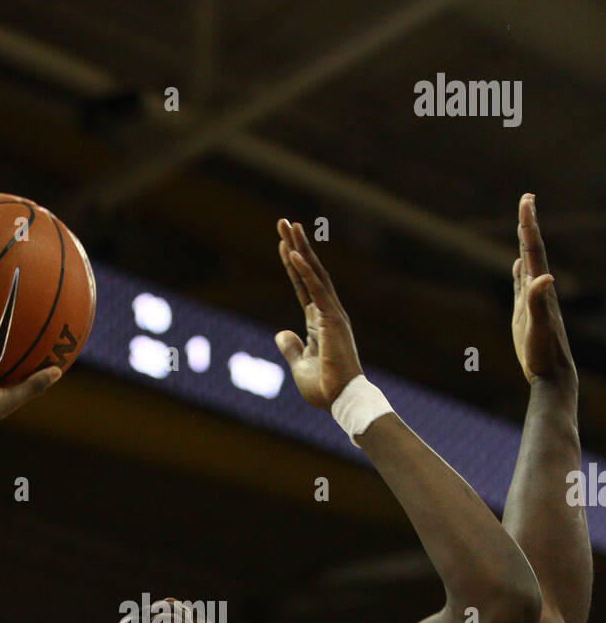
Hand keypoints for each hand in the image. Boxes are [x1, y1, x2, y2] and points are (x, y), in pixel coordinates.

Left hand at [274, 219, 362, 409]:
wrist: (341, 400)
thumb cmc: (324, 388)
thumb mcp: (299, 366)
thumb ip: (291, 348)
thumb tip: (281, 334)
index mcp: (320, 322)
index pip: (303, 286)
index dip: (292, 265)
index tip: (282, 244)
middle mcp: (328, 312)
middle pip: (309, 272)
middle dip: (296, 246)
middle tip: (284, 222)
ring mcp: (332, 314)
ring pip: (315, 274)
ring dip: (300, 248)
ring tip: (289, 226)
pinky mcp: (333, 320)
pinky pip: (317, 290)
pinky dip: (306, 271)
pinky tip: (294, 254)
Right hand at [511, 194, 576, 394]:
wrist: (553, 375)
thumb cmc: (545, 354)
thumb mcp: (539, 328)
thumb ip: (539, 303)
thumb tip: (544, 278)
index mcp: (540, 288)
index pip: (533, 250)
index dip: (528, 225)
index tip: (526, 200)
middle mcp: (539, 290)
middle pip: (532, 250)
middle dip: (528, 225)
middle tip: (527, 200)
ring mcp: (533, 302)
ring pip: (527, 265)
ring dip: (525, 244)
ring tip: (523, 225)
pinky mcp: (526, 314)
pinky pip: (522, 285)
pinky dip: (520, 271)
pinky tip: (518, 266)